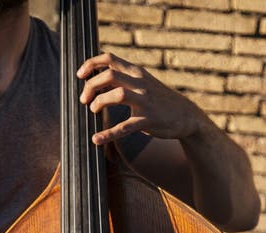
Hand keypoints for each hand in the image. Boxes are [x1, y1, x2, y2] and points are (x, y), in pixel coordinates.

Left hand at [77, 51, 201, 144]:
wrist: (186, 116)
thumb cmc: (158, 100)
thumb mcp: (143, 83)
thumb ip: (124, 79)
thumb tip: (98, 81)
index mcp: (136, 72)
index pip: (109, 59)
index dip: (91, 64)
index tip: (80, 75)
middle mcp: (140, 83)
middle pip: (109, 75)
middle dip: (91, 86)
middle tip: (84, 99)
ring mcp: (145, 101)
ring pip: (117, 95)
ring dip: (100, 102)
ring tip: (93, 111)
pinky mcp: (148, 120)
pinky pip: (125, 127)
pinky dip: (108, 134)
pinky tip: (97, 140)